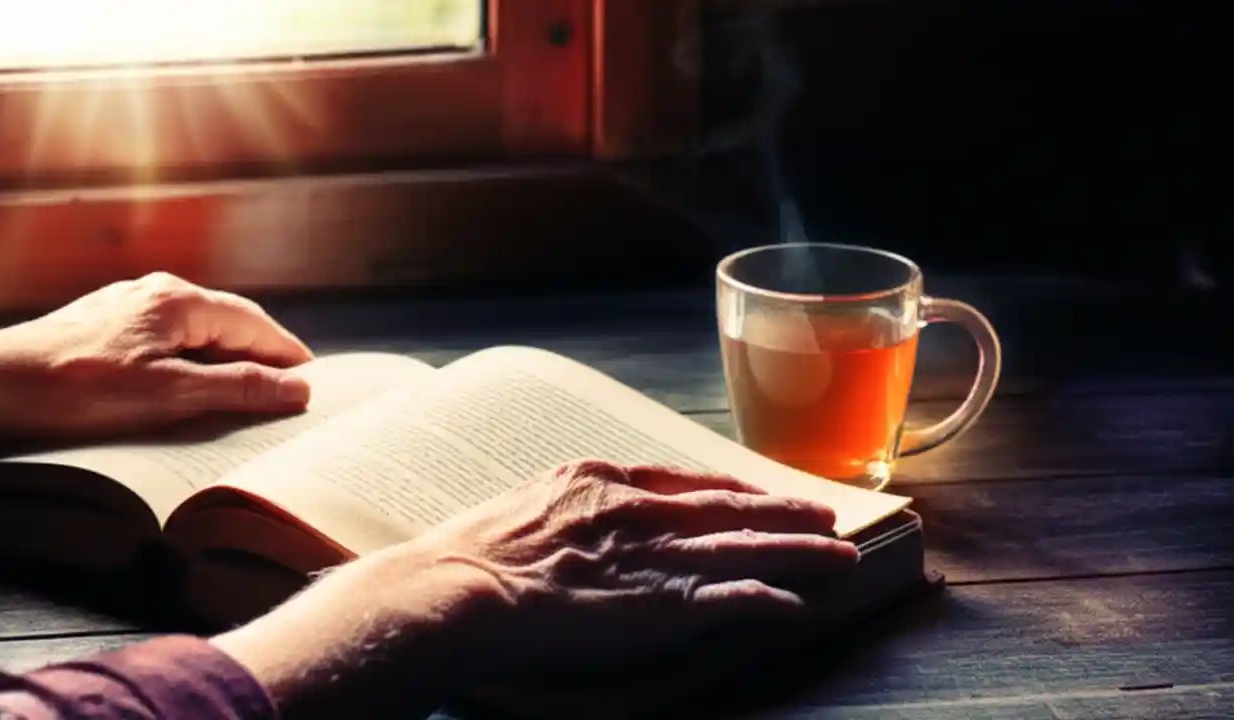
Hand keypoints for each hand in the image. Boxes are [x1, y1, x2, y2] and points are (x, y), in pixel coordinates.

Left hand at [0, 272, 312, 439]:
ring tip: (247, 396)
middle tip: (289, 392)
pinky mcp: (110, 324)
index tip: (314, 381)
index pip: (255, 324)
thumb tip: (297, 388)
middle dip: (262, 357)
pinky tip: (192, 388)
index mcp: (180, 301)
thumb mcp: (169, 395)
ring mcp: (132, 306)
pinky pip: (170, 339)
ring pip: (199, 331)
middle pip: (230, 323)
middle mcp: (159, 292)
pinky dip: (194, 362)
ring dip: (227, 360)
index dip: (288, 354)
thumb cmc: (75, 390)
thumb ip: (238, 388)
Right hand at [421, 459, 858, 665]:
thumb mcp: (520, 510)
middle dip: (780, 511)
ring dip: (797, 551)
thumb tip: (575, 524)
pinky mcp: (661, 602)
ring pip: (744, 547)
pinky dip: (772, 600)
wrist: (457, 588)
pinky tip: (801, 605)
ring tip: (840, 555)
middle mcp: (636, 508)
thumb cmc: (470, 553)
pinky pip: (732, 599)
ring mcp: (652, 553)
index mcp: (598, 480)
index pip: (682, 480)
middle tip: (824, 513)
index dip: (729, 489)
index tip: (758, 494)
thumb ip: (562, 510)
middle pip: (726, 506)